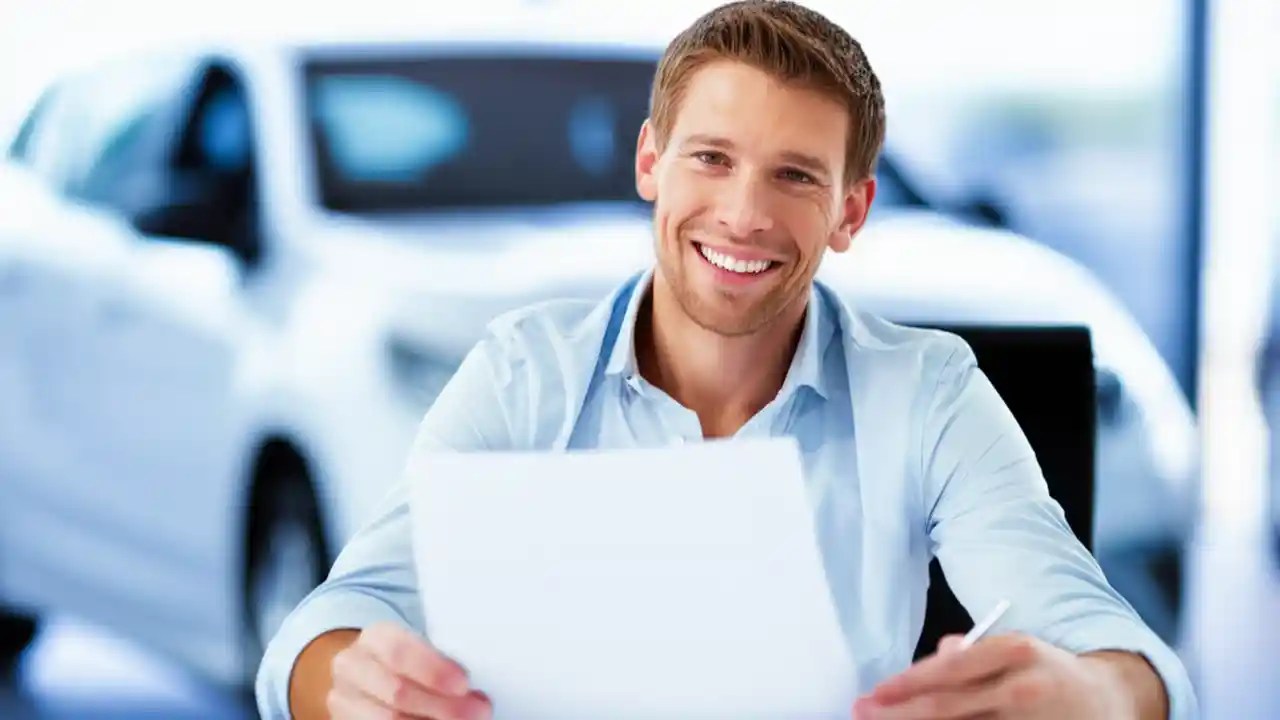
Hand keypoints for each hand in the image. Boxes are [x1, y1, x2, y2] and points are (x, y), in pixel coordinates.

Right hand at [327, 621, 492, 719]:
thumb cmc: (408, 659)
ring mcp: (344, 699)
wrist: (369, 672)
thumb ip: (442, 663)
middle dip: (442, 705)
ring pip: (388, 719)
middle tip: (479, 711)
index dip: (433, 670)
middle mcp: (353, 666)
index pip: (399, 651)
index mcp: (376, 636)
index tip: (465, 684)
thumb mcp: (420, 648)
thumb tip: (477, 696)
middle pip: (397, 691)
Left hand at [852, 633, 1124, 718]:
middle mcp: (1023, 687)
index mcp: (1015, 651)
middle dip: (898, 714)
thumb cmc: (1049, 672)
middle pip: (947, 708)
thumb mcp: (1015, 649)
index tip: (872, 695)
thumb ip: (971, 653)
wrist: (1112, 700)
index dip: (904, 684)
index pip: (949, 669)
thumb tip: (936, 654)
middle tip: (862, 713)